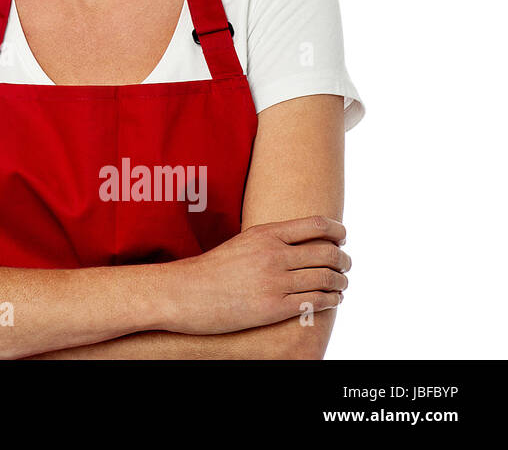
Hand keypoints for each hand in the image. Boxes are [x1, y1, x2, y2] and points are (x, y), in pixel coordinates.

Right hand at [162, 215, 349, 334]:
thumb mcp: (242, 243)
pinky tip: (332, 300)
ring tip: (341, 285)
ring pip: (327, 278)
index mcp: (265, 234)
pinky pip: (316, 301)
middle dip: (344, 260)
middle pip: (328, 253)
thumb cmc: (212, 269)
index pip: (316, 225)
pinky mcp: (275, 307)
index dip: (337, 231)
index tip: (343, 238)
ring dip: (341, 282)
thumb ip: (270, 241)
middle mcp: (274, 254)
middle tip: (346, 265)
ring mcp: (275, 281)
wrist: (185, 293)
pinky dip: (331, 300)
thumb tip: (299, 243)